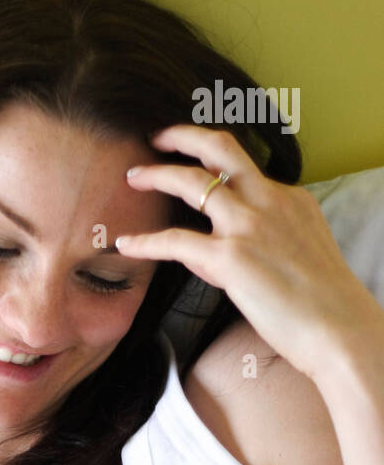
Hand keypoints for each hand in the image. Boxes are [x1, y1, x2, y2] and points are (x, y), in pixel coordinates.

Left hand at [118, 124, 383, 387]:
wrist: (339, 329)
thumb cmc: (324, 307)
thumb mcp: (302, 256)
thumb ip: (269, 245)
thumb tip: (229, 259)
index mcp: (290, 199)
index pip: (245, 174)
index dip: (216, 175)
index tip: (194, 164)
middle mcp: (270, 201)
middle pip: (221, 149)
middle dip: (184, 135)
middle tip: (155, 137)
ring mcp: (249, 226)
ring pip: (192, 182)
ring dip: (157, 174)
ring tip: (132, 176)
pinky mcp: (230, 258)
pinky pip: (175, 241)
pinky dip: (145, 241)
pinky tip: (125, 244)